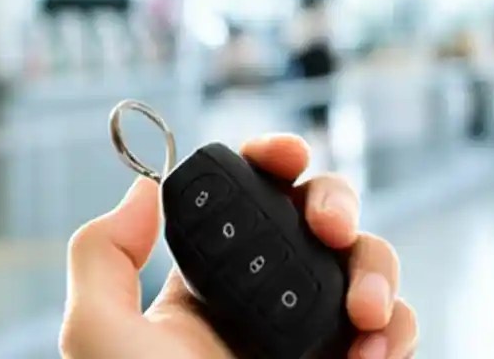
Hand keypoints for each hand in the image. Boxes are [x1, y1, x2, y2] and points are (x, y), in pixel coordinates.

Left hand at [60, 134, 416, 358]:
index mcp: (204, 285)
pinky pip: (395, 332)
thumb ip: (100, 255)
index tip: (286, 155)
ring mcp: (314, 338)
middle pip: (316, 218)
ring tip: (368, 309)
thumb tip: (142, 187)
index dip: (270, 161)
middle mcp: (264, 303)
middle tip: (327, 225)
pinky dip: (396, 329)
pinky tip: (372, 351)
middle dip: (334, 202)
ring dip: (376, 268)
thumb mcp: (96, 337)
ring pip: (366, 266)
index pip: (244, 200)